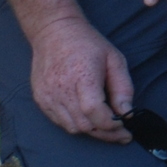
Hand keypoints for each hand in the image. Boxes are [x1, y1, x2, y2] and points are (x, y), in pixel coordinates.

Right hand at [29, 15, 133, 141]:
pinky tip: (88, 118)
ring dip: (91, 131)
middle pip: (84, 125)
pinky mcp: (41, 99)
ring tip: (106, 127)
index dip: (111, 126)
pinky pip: (59, 121)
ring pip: (71, 127)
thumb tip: (126, 112)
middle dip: (106, 133)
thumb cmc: (88, 44)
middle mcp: (61, 90)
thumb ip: (123, 87)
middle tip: (121, 134)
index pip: (95, 112)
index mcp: (83, 77)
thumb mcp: (115, 59)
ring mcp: (48, 96)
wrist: (54, 32)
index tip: (126, 128)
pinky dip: (75, 124)